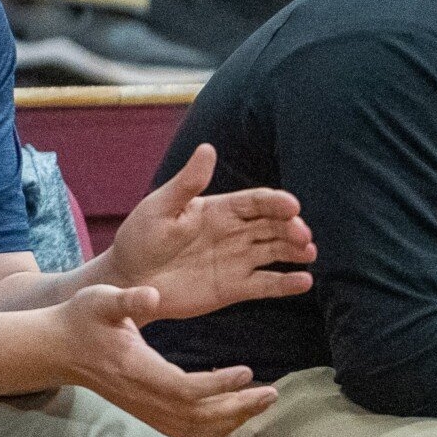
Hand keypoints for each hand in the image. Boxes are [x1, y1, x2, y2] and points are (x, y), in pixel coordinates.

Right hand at [56, 284, 276, 436]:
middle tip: (272, 393)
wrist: (56, 350)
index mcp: (137, 370)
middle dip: (238, 408)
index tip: (247, 371)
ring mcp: (144, 410)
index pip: (185, 389)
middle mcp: (143, 398)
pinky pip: (185, 432)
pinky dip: (215, 428)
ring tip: (262, 403)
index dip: (219, 386)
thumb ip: (126, 298)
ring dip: (232, 421)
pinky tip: (236, 413)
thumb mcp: (99, 300)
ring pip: (194, 430)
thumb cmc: (81, 320)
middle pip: (197, 417)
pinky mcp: (146, 413)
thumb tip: (154, 293)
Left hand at [102, 144, 316, 321]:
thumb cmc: (139, 239)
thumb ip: (187, 184)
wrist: (128, 281)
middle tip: (303, 235)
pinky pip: (265, 285)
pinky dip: (286, 284)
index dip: (276, 202)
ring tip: (309, 253)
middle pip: (272, 226)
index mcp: (219, 209)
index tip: (292, 206)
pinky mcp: (234, 288)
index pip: (256, 202)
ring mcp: (236, 261)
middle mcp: (234, 233)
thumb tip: (208, 149)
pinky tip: (304, 282)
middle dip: (291, 228)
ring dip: (294, 251)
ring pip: (274, 252)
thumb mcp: (160, 208)